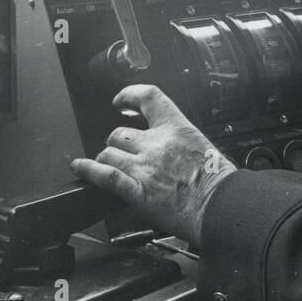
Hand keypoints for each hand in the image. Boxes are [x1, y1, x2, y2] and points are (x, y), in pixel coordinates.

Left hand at [70, 84, 235, 247]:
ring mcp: (143, 166)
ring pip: (108, 153)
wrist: (220, 205)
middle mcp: (156, 143)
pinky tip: (81, 168)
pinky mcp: (136, 190)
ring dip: (105, 158)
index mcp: (176, 128)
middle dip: (116, 142)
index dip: (130, 94)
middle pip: (120, 132)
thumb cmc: (218, 182)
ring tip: (104, 164)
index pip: (148, 97)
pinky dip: (88, 170)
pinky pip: (104, 175)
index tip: (122, 100)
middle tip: (120, 152)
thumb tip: (172, 152)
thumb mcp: (203, 149)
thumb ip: (181, 145)